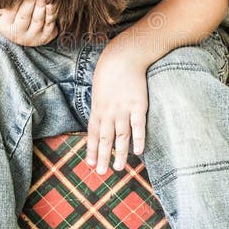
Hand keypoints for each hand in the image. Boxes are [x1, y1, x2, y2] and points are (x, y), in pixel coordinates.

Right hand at [0, 0, 58, 45]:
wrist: (24, 33)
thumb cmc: (9, 16)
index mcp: (3, 26)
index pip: (10, 11)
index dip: (16, 0)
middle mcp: (17, 34)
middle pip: (24, 16)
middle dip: (29, 2)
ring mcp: (32, 37)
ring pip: (37, 21)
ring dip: (41, 7)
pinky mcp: (44, 37)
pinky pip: (49, 26)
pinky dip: (51, 15)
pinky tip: (52, 4)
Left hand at [86, 50, 147, 173]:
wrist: (124, 56)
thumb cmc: (110, 70)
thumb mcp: (99, 89)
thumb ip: (100, 105)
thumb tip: (100, 118)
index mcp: (97, 108)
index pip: (93, 134)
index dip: (92, 150)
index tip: (90, 164)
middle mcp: (108, 112)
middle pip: (105, 139)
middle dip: (102, 157)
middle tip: (101, 173)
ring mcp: (123, 110)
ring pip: (121, 137)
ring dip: (119, 154)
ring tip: (118, 168)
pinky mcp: (138, 106)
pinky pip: (138, 126)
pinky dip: (138, 140)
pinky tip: (138, 152)